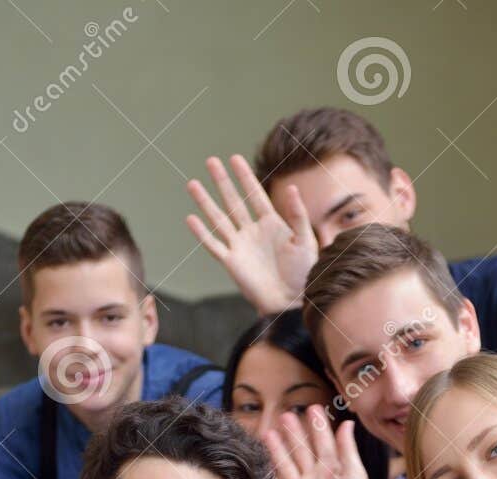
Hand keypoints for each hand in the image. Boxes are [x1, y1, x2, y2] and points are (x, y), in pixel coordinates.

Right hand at [186, 154, 316, 312]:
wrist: (292, 301)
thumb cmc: (304, 273)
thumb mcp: (305, 240)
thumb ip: (298, 214)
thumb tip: (290, 187)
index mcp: (271, 223)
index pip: (254, 194)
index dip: (245, 176)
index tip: (234, 158)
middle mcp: (252, 231)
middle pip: (233, 201)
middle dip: (222, 181)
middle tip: (211, 161)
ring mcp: (240, 246)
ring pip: (219, 218)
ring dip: (205, 202)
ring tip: (192, 184)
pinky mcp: (232, 262)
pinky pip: (213, 244)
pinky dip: (202, 233)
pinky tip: (191, 218)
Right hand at [266, 415, 385, 478]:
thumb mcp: (355, 474)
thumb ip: (347, 449)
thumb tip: (347, 423)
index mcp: (333, 469)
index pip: (323, 442)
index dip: (318, 425)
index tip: (312, 407)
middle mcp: (314, 478)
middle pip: (301, 451)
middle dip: (294, 433)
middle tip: (285, 414)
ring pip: (285, 465)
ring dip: (277, 449)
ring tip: (268, 431)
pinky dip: (266, 473)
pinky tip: (259, 458)